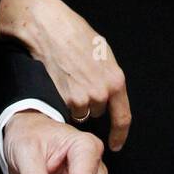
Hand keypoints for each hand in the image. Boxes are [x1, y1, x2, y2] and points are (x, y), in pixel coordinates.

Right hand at [0, 0, 130, 150]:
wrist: (50, 29)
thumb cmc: (75, 35)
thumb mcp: (104, 55)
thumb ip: (109, 78)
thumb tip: (109, 93)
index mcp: (116, 80)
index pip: (123, 118)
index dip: (120, 134)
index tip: (116, 144)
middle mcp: (101, 92)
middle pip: (98, 112)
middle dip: (91, 102)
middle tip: (80, 81)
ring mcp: (82, 97)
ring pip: (81, 112)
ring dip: (75, 102)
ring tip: (69, 79)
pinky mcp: (64, 99)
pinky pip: (66, 109)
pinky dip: (62, 101)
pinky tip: (60, 82)